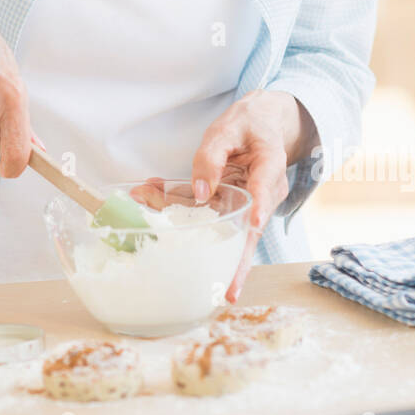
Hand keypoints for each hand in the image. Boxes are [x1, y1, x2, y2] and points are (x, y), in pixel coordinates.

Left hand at [131, 89, 305, 302]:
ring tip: (144, 200)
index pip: (264, 192)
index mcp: (269, 166)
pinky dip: (177, 202)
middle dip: (230, 260)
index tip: (254, 226)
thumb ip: (212, 156)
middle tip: (225, 291)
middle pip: (247, 229)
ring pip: (219, 222)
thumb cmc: (249, 125)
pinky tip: (151, 191)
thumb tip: (200, 191)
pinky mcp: (230, 204)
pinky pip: (205, 209)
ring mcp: (247, 203)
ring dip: (181, 218)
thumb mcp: (228, 128)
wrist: (262, 123)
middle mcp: (263, 193)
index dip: (258, 212)